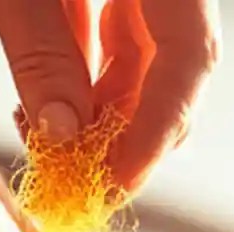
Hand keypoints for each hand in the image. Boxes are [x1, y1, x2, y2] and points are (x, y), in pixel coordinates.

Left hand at [0, 0, 220, 193]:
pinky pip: (118, 45)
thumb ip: (42, 49)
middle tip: (84, 185)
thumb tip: (62, 132)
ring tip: (52, 148)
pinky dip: (87, 85)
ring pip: (145, 64)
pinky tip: (50, 111)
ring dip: (101, 115)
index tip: (121, 181)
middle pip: (174, 71)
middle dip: (129, 133)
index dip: (160, 126)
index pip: (190, 56)